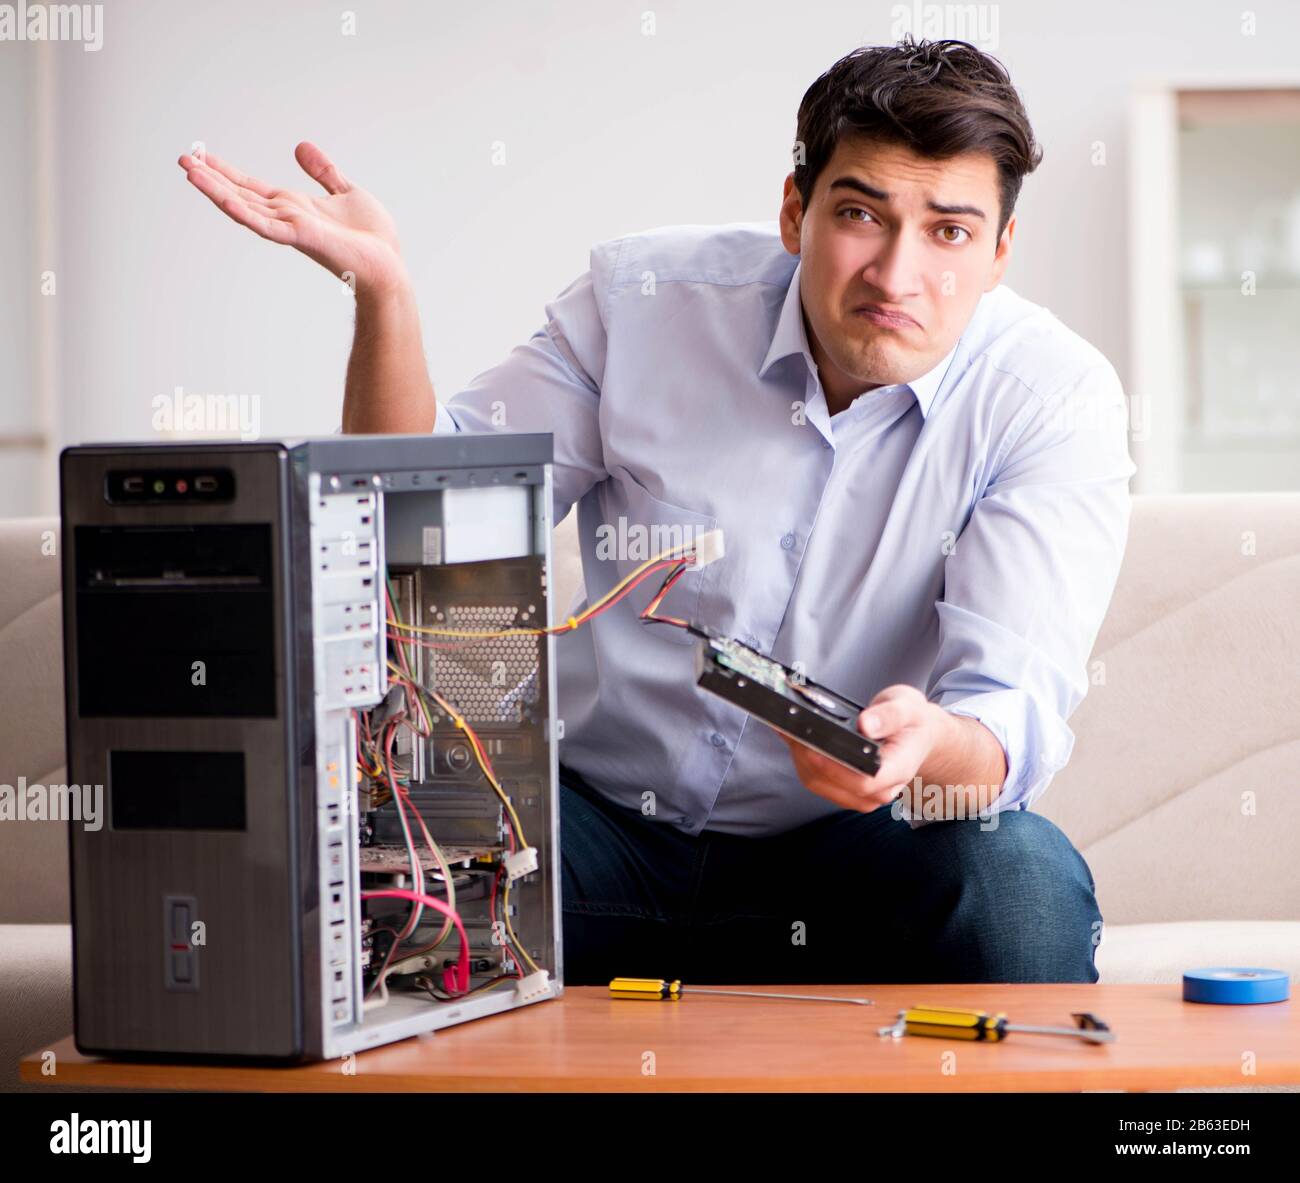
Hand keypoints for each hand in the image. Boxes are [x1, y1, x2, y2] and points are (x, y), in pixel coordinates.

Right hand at [177, 142, 407, 296]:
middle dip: (212, 178)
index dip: (226, 171)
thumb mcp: (347, 192)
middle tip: (182, 158)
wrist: (389, 265)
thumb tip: (301, 146)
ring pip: (245, 207)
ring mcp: (291, 228)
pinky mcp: (302, 237)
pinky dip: (244, 211)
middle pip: (240, 194)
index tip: (202, 155)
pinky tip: (223, 197)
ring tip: (189, 171)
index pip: (251, 186)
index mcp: (294, 207)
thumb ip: (324, 172)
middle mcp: (286, 217)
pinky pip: (267, 225)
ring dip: (216, 190)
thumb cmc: (373, 238)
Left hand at [778, 684, 947, 812]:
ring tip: (792, 730)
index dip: (834, 768)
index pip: (863, 781)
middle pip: (834, 784)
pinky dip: (803, 760)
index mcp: (898, 769)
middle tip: (792, 728)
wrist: (917, 734)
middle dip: (808, 756)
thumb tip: (866, 725)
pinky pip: (817, 780)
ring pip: (819, 783)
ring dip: (801, 758)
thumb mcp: (908, 706)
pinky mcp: (846, 789)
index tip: (812, 747)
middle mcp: (880, 789)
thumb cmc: (912, 721)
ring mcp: (862, 794)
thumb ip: (889, 714)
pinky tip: (796, 739)